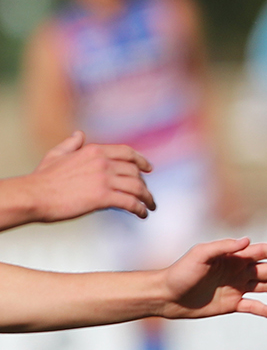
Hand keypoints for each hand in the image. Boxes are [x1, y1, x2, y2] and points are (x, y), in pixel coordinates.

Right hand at [22, 132, 154, 222]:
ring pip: (137, 188)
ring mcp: (104, 179)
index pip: (127, 152)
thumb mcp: (56, 155)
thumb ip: (70, 144)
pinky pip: (131, 203)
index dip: (141, 161)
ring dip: (147, 198)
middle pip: (134, 172)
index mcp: (94, 151)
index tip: (149, 169)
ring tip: (150, 207)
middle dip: (143, 185)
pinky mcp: (103, 197)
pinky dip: (140, 209)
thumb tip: (80, 134)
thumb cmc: (42, 178)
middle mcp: (102, 162)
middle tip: (146, 195)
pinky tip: (142, 215)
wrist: (34, 195)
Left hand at [153, 238, 266, 319]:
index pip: (262, 252)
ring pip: (266, 287)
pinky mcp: (231, 304)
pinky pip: (253, 306)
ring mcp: (236, 287)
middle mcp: (238, 271)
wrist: (165, 296)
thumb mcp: (200, 255)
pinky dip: (265, 310)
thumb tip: (247, 241)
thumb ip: (224, 247)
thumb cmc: (180, 272)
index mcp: (234, 257)